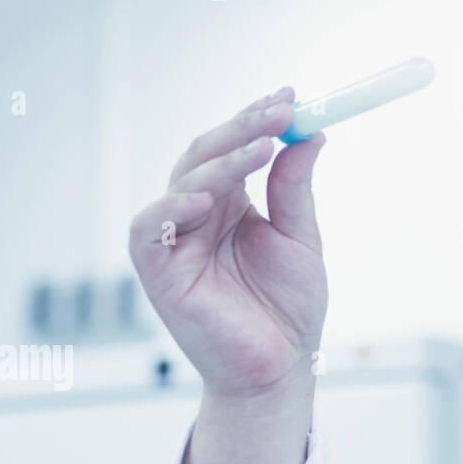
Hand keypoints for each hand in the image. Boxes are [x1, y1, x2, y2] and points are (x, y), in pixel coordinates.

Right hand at [129, 87, 328, 396]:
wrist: (282, 367)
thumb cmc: (288, 307)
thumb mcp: (302, 238)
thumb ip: (295, 187)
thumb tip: (312, 134)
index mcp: (232, 203)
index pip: (236, 146)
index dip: (258, 118)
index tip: (292, 96)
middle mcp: (200, 214)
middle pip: (208, 154)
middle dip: (245, 127)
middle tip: (283, 109)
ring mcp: (177, 240)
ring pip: (184, 180)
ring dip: (223, 159)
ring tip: (263, 144)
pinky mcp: (159, 272)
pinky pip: (150, 229)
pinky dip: (174, 207)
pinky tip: (208, 198)